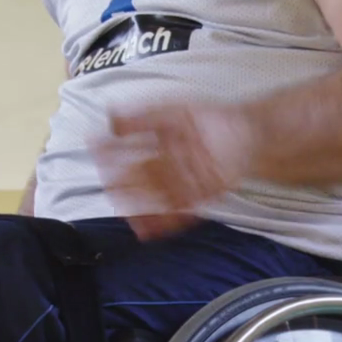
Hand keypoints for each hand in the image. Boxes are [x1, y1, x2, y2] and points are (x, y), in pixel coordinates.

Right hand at [96, 101, 257, 239]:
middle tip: (106, 191)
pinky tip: (146, 230)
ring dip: (137, 208)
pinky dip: (161, 223)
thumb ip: (140, 117)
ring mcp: (183, 181)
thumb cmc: (209, 119)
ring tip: (123, 215)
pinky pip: (175, 212)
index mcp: (159, 141)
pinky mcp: (198, 196)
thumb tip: (109, 117)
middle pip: (138, 178)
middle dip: (121, 185)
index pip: (127, 150)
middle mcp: (169, 162)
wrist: (247, 135)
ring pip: (153, 198)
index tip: (94, 154)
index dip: (109, 153)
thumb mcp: (170, 111)